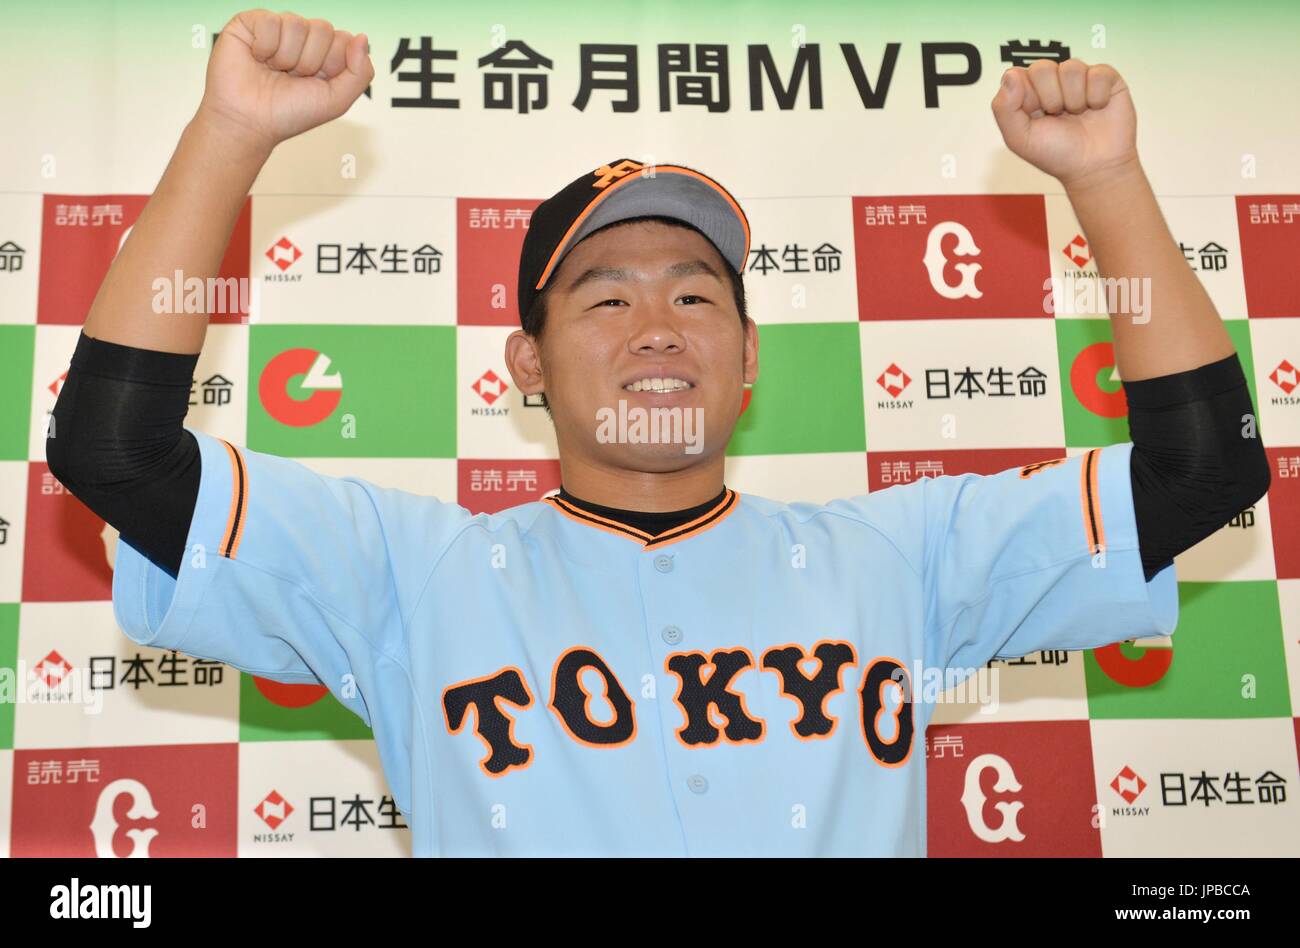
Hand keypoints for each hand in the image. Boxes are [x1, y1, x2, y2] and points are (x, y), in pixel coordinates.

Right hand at [196, 9, 373, 152]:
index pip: (344, 39)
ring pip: (297, 24)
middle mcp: (302, 38)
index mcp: (324, 53)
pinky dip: (266, 47)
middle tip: (292, 78)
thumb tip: (362, 37)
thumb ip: (360, 73)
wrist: (249, 122)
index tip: (315, 83)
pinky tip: (257, 58)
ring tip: (274, 70)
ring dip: (287, 57)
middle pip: (323, 29)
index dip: (332, 64)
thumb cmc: (290, 113)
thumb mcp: (336, 100)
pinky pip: (271, 21)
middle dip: (310, 61)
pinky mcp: (250, 22)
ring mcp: (277, 27)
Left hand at [991, 60, 1138, 189]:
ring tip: (1078, 113)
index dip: (1027, 98)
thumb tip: (1010, 75)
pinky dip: (1096, 97)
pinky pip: (1098, 73)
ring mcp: (1079, 76)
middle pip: (1042, 68)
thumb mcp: (1019, 139)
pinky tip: (1096, 108)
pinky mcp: (1105, 77)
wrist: (1094, 168)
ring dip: (1074, 100)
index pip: (1016, 75)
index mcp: (1028, 92)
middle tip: (1058, 116)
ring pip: (1071, 68)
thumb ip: (1005, 108)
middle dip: (1050, 99)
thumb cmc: (1057, 153)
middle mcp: (1052, 80)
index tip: (1036, 117)